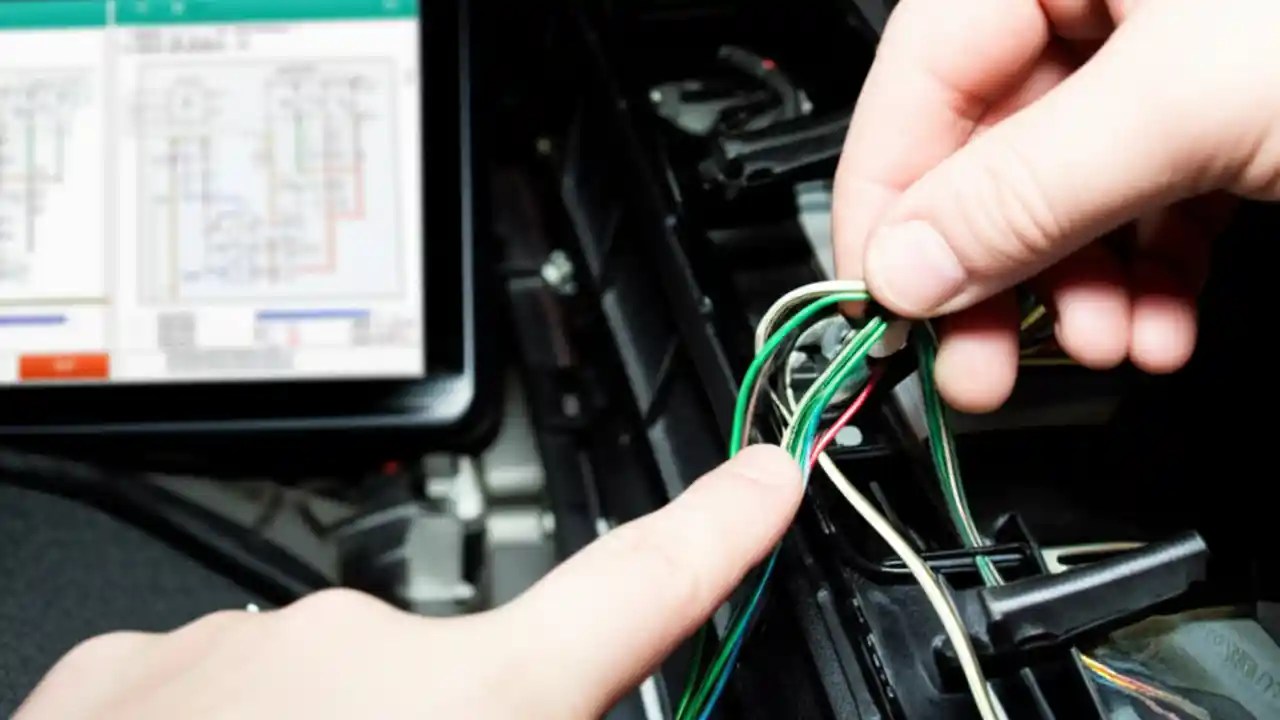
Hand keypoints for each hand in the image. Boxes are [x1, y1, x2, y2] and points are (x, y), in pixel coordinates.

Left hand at [15, 446, 800, 719]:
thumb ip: (541, 717)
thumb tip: (556, 702)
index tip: (762, 474)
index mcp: (477, 701)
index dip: (718, 530)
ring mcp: (233, 645)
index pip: (640, 593)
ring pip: (326, 687)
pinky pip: (214, 688)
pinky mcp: (127, 664)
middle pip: (456, 676)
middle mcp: (360, 645)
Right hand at [834, 0, 1279, 410]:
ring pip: (1066, 196)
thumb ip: (1032, 188)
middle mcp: (1099, 3)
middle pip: (990, 151)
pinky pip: (1147, 209)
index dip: (888, 198)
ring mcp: (1163, 60)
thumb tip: (905, 266)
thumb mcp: (1185, 104)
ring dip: (1076, 292)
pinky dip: (1146, 281)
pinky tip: (1157, 326)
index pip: (922, 76)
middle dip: (994, 272)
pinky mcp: (1223, 119)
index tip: (880, 302)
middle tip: (974, 363)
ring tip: (1102, 344)